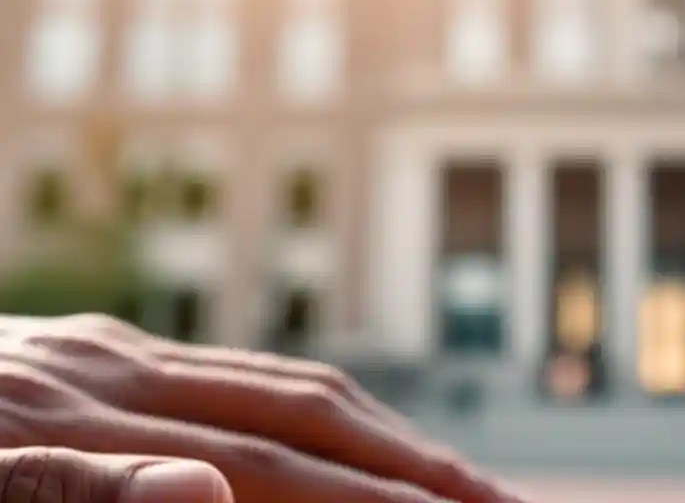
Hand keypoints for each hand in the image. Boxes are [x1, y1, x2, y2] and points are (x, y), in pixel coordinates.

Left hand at [0, 314, 524, 502]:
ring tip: (460, 478)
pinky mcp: (89, 350)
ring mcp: (100, 355)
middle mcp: (103, 372)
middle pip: (299, 416)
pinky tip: (353, 435)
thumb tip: (206, 487)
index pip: (267, 463)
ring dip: (381, 435)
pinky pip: (232, 374)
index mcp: (71, 418)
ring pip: (281, 387)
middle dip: (411, 468)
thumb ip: (73, 493)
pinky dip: (313, 409)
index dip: (372, 496)